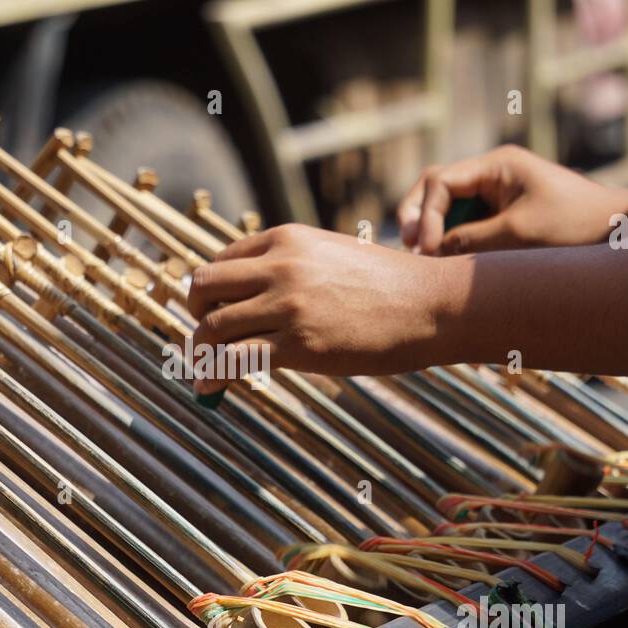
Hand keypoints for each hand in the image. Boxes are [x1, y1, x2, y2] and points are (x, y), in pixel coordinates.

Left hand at [187, 225, 454, 392]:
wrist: (430, 305)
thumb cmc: (387, 286)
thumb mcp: (331, 256)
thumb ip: (291, 267)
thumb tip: (255, 296)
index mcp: (285, 240)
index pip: (220, 261)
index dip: (212, 291)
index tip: (214, 312)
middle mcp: (279, 266)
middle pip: (203, 288)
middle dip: (196, 315)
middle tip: (206, 339)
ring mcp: (287, 305)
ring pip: (211, 327)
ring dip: (201, 352)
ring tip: (206, 370)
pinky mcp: (297, 345)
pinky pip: (233, 361)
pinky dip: (212, 376)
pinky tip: (210, 387)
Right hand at [397, 144, 627, 254]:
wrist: (623, 234)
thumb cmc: (577, 229)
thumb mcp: (517, 235)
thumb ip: (468, 241)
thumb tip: (428, 252)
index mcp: (498, 164)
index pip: (440, 181)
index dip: (424, 214)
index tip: (425, 248)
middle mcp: (494, 173)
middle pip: (437, 188)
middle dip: (419, 217)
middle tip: (412, 250)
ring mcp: (499, 194)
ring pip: (448, 208)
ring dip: (434, 232)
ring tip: (428, 262)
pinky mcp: (505, 216)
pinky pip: (466, 224)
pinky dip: (453, 242)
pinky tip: (449, 264)